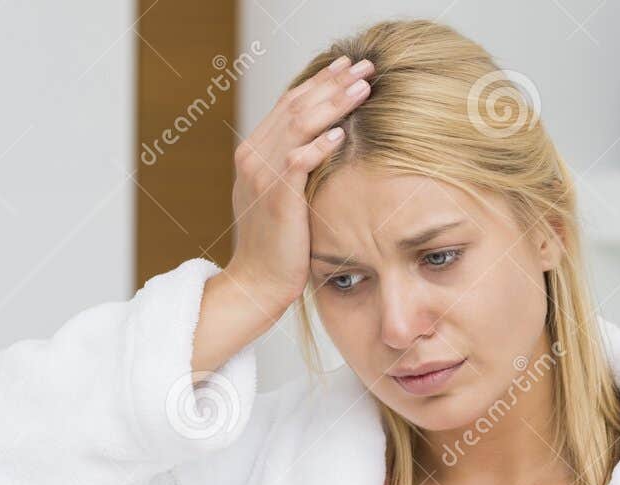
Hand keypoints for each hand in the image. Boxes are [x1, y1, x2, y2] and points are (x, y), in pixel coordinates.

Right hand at [226, 52, 375, 310]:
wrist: (257, 283)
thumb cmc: (279, 246)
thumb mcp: (284, 198)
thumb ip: (295, 168)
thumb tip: (327, 145)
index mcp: (255, 151)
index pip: (290, 103)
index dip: (320, 81)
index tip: (349, 66)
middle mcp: (253, 156)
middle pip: (296, 104)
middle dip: (333, 82)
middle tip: (365, 65)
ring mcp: (261, 175)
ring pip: (298, 125)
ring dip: (333, 103)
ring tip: (363, 87)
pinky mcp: (276, 198)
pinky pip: (297, 162)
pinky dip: (320, 145)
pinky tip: (343, 133)